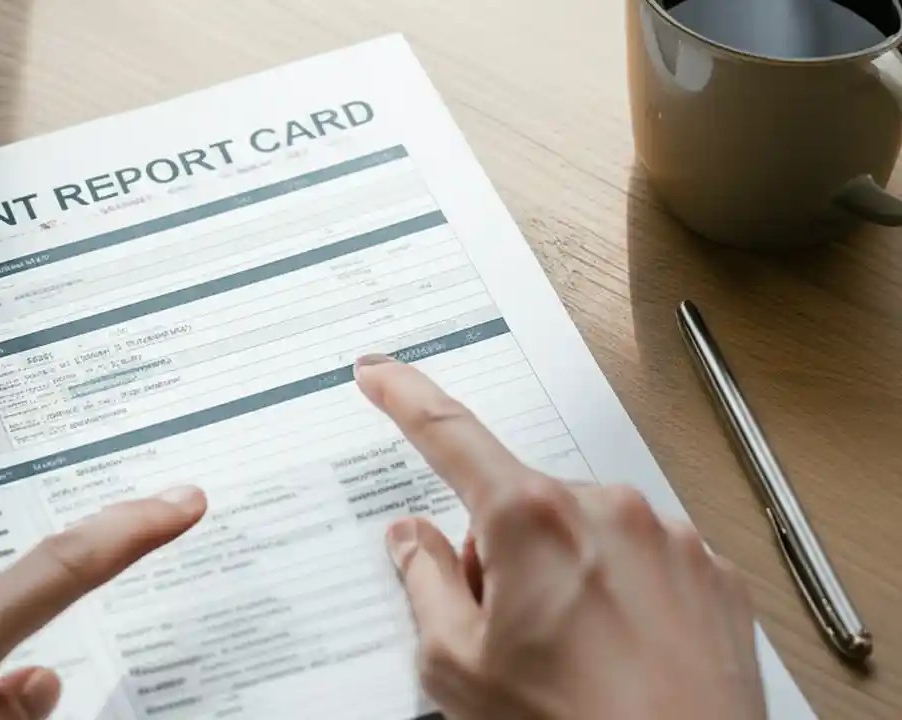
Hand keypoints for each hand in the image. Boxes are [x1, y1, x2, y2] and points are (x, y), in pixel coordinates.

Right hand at [353, 356, 764, 719]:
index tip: (380, 373)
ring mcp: (667, 538)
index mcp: (532, 521)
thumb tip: (412, 539)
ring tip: (575, 659)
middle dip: (500, 554)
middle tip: (507, 634)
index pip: (449, 436)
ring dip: (564, 576)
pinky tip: (621, 656)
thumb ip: (424, 585)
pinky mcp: (712, 572)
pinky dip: (621, 594)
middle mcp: (606, 509)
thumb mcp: (460, 670)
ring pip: (584, 533)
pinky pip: (644, 560)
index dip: (404, 397)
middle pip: (520, 505)